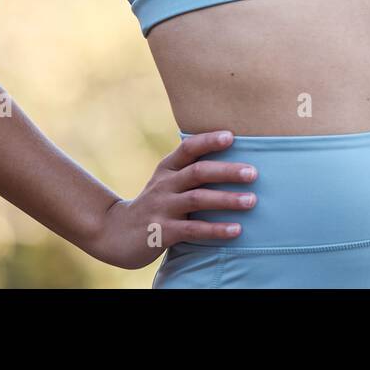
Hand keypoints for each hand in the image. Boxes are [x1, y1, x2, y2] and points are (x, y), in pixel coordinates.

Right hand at [86, 130, 257, 269]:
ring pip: (197, 199)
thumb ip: (189, 171)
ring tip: (252, 200)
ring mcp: (162, 207)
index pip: (188, 149)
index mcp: (167, 168)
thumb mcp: (166, 182)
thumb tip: (233, 160)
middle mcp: (164, 184)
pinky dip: (215, 229)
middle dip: (227, 171)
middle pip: (198, 172)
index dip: (208, 141)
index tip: (231, 136)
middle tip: (253, 172)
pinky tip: (236, 230)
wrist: (115, 232)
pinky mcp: (161, 231)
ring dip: (226, 199)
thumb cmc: (154, 204)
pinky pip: (192, 229)